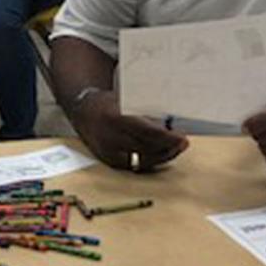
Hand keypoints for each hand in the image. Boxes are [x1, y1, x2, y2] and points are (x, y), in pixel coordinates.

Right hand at [73, 90, 188, 172]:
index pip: (148, 133)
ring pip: (143, 160)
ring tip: (174, 149)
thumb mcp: (126, 101)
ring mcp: (109, 152)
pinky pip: (134, 165)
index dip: (168, 138)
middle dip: (168, 148)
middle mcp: (111, 138)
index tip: (182, 139)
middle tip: (182, 144)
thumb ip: (145, 114)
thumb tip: (169, 124)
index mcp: (116, 119)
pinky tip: (159, 155)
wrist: (83, 113)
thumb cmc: (107, 103)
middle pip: (147, 149)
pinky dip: (149, 160)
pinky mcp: (109, 161)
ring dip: (161, 156)